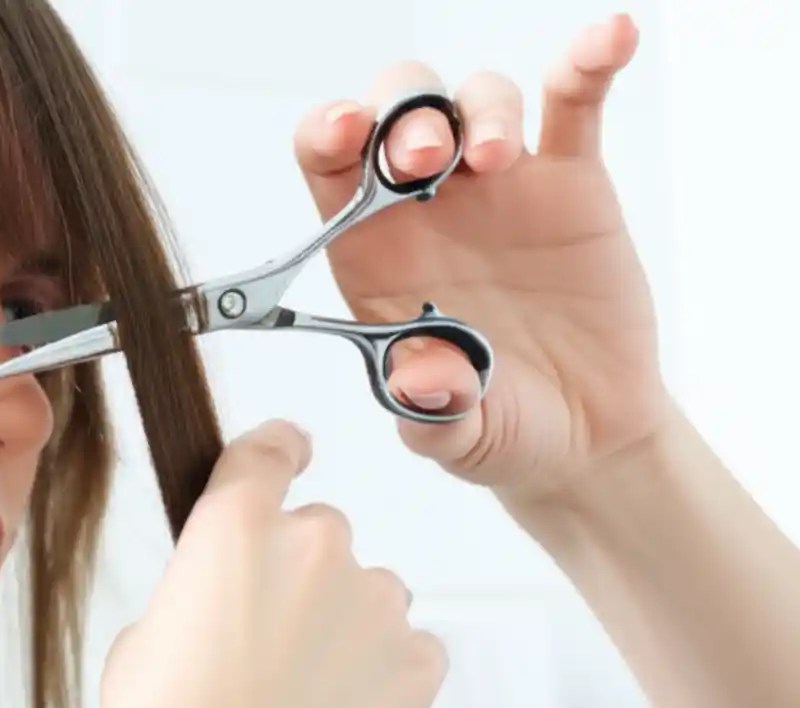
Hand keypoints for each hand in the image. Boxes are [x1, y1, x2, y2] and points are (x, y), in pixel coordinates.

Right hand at [100, 420, 445, 707]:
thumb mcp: (148, 638)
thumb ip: (197, 590)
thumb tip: (221, 598)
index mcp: (233, 527)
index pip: (266, 451)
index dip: (279, 448)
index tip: (291, 449)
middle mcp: (312, 543)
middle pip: (318, 531)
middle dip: (299, 572)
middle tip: (267, 635)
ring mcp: (372, 598)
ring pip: (365, 590)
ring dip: (341, 622)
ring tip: (302, 684)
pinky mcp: (417, 656)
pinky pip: (406, 644)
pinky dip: (382, 668)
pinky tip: (341, 705)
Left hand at [292, 13, 669, 499]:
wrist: (581, 436)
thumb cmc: (495, 426)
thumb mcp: (451, 433)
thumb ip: (429, 408)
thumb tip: (423, 377)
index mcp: (373, 248)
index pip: (329, 165)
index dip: (326, 135)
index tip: (340, 132)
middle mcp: (426, 204)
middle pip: (397, 112)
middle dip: (400, 116)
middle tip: (421, 163)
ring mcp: (499, 186)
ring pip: (477, 100)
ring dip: (479, 110)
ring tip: (494, 159)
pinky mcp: (570, 182)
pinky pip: (577, 105)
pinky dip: (591, 64)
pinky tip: (612, 38)